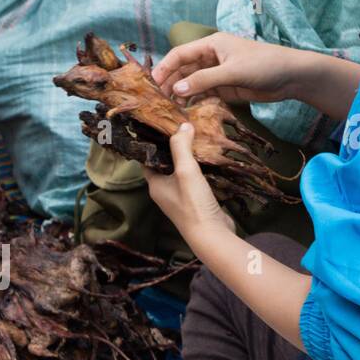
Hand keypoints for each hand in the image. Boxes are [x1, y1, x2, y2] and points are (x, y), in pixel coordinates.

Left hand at [144, 123, 234, 247]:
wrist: (212, 234)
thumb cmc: (193, 203)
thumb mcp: (185, 170)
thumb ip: (181, 147)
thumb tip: (182, 125)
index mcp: (155, 184)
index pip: (147, 159)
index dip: (152, 144)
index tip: (161, 126)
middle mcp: (164, 191)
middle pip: (164, 164)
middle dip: (172, 148)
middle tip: (181, 128)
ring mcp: (179, 198)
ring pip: (180, 172)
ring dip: (187, 158)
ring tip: (194, 137)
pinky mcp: (195, 201)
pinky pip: (193, 180)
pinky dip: (198, 169)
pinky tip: (207, 157)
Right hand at [152, 32, 304, 104]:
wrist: (291, 77)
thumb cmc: (264, 65)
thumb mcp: (232, 71)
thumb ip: (204, 80)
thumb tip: (176, 89)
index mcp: (211, 45)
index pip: (180, 54)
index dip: (164, 67)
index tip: (151, 83)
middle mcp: (211, 58)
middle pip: (182, 70)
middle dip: (169, 83)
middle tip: (155, 101)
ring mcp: (217, 74)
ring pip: (191, 83)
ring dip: (179, 94)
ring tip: (167, 109)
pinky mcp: (224, 88)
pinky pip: (202, 94)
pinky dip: (193, 102)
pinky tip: (184, 111)